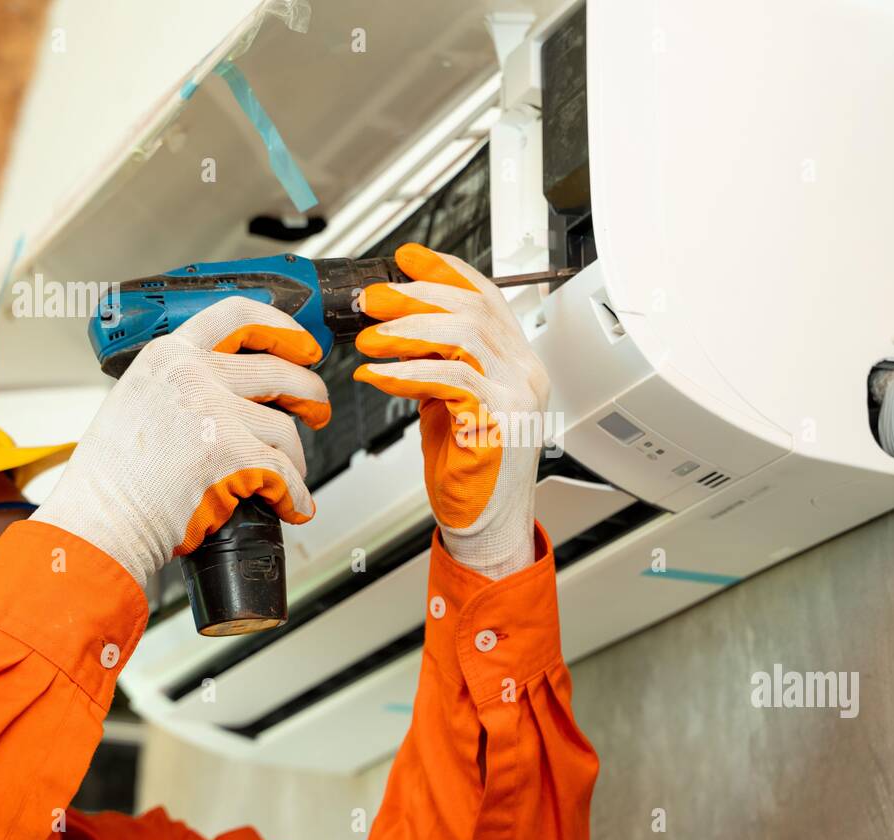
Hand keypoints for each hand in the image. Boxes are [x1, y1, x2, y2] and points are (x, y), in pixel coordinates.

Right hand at [33, 297, 329, 588]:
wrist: (99, 521)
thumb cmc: (113, 478)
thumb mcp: (138, 401)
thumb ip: (182, 385)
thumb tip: (231, 391)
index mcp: (169, 356)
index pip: (236, 314)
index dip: (282, 326)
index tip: (303, 343)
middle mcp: (193, 375)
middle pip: (279, 370)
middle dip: (310, 392)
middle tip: (318, 410)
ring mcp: (214, 413)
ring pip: (285, 428)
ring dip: (295, 458)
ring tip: (289, 478)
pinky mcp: (231, 454)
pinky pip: (284, 473)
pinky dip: (295, 495)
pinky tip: (293, 505)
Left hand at [354, 243, 548, 578]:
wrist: (487, 526)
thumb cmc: (470, 471)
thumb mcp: (452, 403)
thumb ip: (440, 364)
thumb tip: (398, 331)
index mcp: (517, 362)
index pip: (487, 296)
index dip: (445, 271)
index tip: (408, 259)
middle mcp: (524, 372)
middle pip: (472, 309)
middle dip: (415, 297)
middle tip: (373, 300)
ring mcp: (516, 395)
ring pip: (463, 336)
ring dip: (406, 332)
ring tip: (369, 341)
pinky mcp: (497, 420)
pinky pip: (448, 379)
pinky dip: (405, 374)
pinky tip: (377, 376)